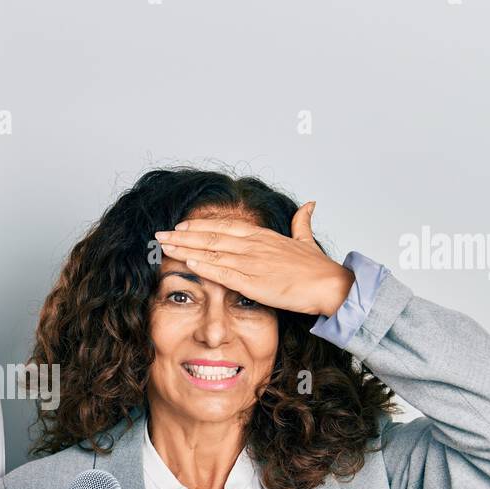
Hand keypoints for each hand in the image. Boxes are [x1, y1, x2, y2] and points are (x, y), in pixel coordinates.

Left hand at [153, 201, 353, 317]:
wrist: (330, 285)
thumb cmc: (318, 267)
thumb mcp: (307, 239)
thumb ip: (302, 221)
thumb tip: (309, 203)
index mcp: (263, 236)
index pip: (224, 227)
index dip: (200, 226)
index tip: (181, 225)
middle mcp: (253, 245)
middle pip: (210, 237)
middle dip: (182, 235)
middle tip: (160, 235)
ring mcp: (252, 263)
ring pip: (211, 252)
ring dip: (185, 248)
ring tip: (164, 246)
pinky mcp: (253, 282)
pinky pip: (223, 272)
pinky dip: (204, 266)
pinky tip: (187, 261)